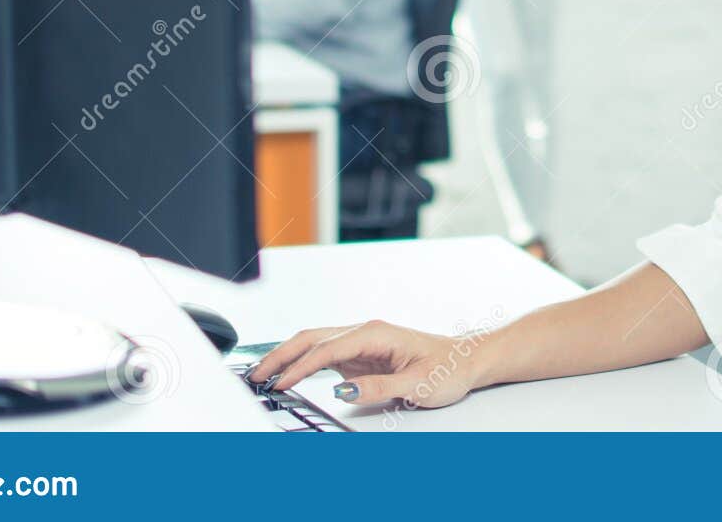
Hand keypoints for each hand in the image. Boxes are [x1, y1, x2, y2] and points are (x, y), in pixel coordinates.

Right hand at [245, 319, 487, 407]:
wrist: (465, 361)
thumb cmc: (447, 367)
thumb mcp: (416, 384)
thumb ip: (379, 387)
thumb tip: (343, 389)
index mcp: (376, 333)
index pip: (327, 349)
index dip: (300, 367)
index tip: (281, 383)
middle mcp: (365, 332)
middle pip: (312, 338)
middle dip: (281, 355)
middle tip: (256, 375)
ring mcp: (361, 342)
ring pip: (315, 343)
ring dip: (288, 357)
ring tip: (263, 374)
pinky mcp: (361, 354)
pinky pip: (324, 355)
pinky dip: (303, 363)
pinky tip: (289, 374)